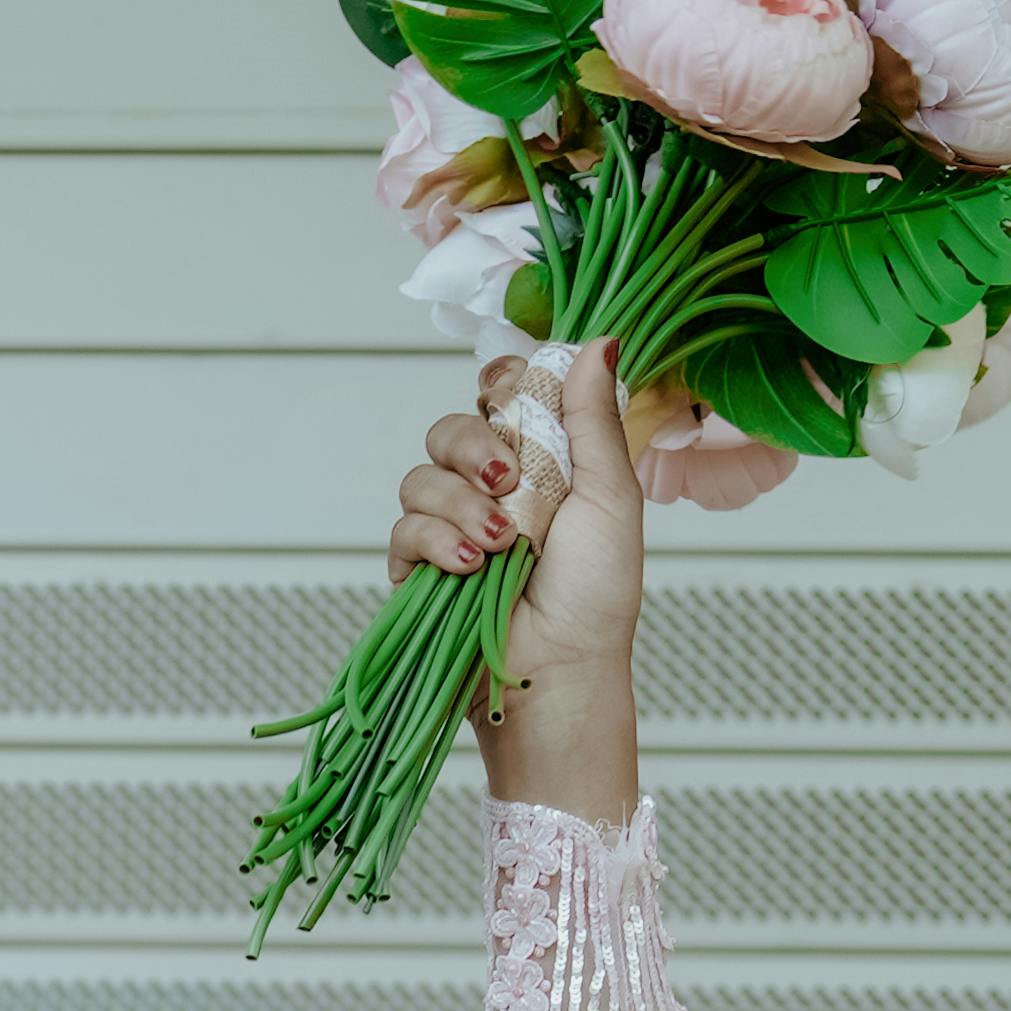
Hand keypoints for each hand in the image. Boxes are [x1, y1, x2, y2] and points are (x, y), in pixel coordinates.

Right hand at [389, 343, 644, 822]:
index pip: (500, 395)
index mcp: (540, 462)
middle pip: (450, 428)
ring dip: (459, 505)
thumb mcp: (609, 494)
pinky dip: (433, 542)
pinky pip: (402, 529)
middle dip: (473, 449)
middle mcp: (491, 489)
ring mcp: (452, 529)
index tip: (513, 399)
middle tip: (507, 482)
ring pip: (420, 477)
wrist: (560, 671)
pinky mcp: (419, 570)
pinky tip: (468, 568)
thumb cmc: (598, 595)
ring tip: (498, 546)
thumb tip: (603, 338)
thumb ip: (594, 417)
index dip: (499, 388)